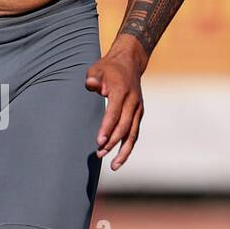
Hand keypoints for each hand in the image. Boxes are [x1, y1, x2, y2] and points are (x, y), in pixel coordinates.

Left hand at [85, 40, 145, 170]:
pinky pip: (134, 133)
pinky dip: (128, 146)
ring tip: (113, 166)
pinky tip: (120, 158)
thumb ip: (93, 77)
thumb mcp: (97, 68)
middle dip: (112, 142)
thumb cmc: (108, 68)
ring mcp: (138, 109)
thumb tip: (91, 84)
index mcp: (122, 91)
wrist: (130, 63)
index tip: (98, 141)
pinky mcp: (138, 114)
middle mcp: (133, 102)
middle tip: (99, 153)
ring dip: (123, 150)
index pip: (114, 113)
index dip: (107, 128)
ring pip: (132, 133)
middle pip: (124, 126)